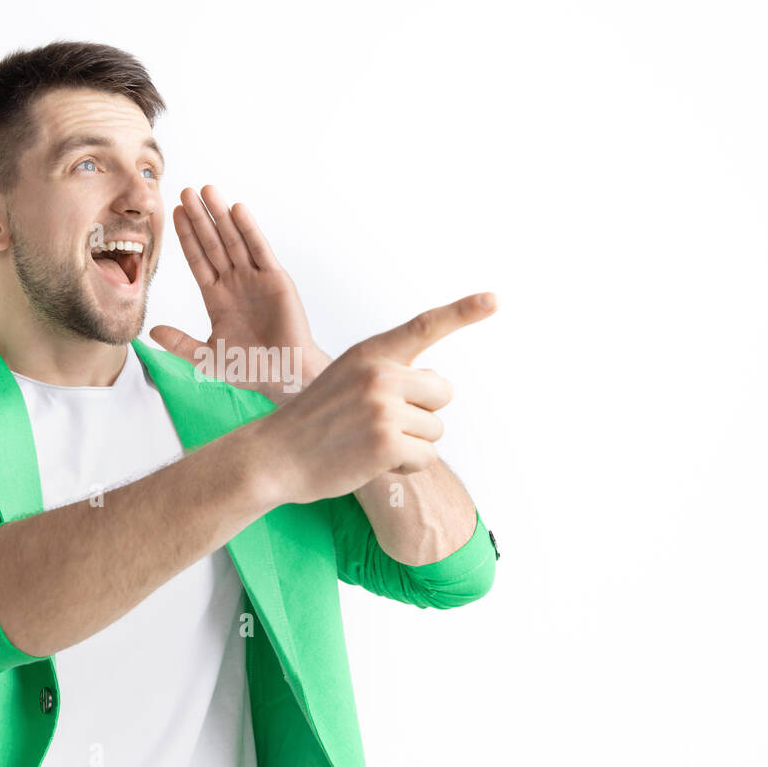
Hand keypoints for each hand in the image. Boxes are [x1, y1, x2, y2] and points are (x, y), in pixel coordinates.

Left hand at [149, 185, 329, 406]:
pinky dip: (249, 230)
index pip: (198, 259)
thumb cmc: (251, 369)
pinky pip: (259, 250)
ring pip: (234, 240)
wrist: (284, 376)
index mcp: (217, 298)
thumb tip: (151, 331)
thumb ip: (180, 343)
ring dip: (221, 215)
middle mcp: (235, 283)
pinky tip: (237, 210)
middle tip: (186, 191)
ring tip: (208, 190)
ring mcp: (255, 278)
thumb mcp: (207, 357)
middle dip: (200, 218)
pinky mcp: (276, 279)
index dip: (186, 236)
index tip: (175, 213)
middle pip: (213, 243)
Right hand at [245, 293, 497, 504]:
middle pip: (443, 392)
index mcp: (370, 353)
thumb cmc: (312, 423)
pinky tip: (374, 463)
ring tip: (370, 445)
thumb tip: (439, 385)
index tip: (494, 299)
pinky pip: (426, 457)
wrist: (273, 457)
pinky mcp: (387, 443)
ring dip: (412, 445)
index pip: (424, 326)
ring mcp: (383, 408)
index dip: (463, 312)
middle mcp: (380, 374)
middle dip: (423, 413)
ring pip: (436, 429)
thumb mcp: (345, 380)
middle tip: (382, 425)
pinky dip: (406, 467)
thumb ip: (389, 374)